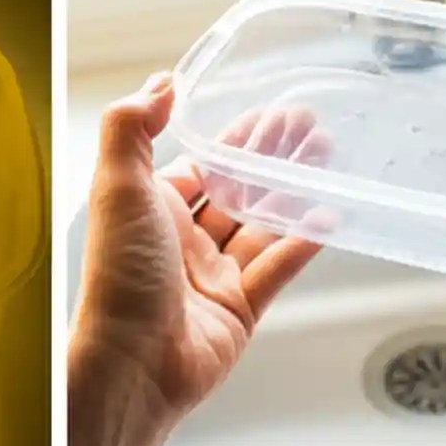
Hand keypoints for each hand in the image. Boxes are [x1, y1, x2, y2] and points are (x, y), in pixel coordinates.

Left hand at [75, 72, 329, 420]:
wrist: (133, 363)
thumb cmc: (119, 274)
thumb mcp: (116, 186)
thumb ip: (131, 128)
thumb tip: (160, 83)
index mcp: (149, 209)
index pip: (200, 163)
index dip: (235, 137)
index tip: (272, 109)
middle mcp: (180, 241)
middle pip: (236, 189)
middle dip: (272, 156)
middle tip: (312, 125)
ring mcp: (212, 276)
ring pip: (261, 223)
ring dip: (294, 189)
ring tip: (328, 156)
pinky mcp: (239, 309)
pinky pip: (278, 267)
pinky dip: (303, 241)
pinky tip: (328, 214)